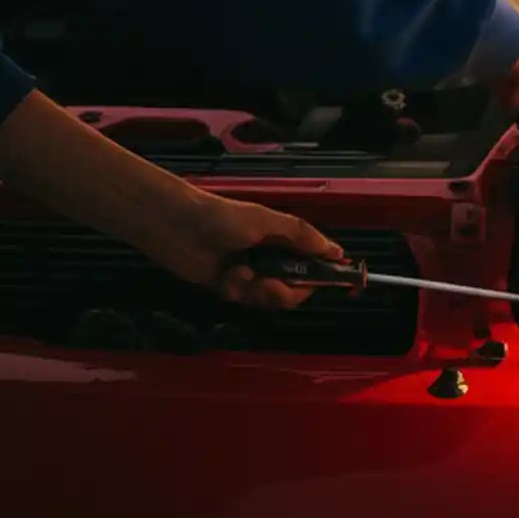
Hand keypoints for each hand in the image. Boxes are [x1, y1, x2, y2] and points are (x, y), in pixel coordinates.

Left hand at [148, 191, 343, 309]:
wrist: (176, 227)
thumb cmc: (221, 217)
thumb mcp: (266, 220)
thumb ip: (301, 236)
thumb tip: (335, 251)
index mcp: (284, 240)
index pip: (316, 261)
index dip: (328, 273)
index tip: (342, 284)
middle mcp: (272, 258)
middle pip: (298, 288)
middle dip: (287, 290)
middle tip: (270, 281)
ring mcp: (253, 274)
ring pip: (273, 298)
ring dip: (259, 291)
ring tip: (240, 275)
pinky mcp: (232, 288)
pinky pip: (247, 301)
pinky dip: (238, 291)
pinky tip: (225, 278)